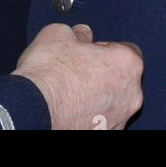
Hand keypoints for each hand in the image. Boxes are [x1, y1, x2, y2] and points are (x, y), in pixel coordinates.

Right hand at [14, 23, 142, 129]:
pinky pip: (102, 118)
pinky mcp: (106, 133)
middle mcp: (132, 94)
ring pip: (112, 101)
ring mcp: (120, 119)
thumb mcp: (58, 34)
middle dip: (102, 72)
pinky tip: (68, 107)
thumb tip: (81, 35)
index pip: (126, 49)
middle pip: (121, 77)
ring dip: (97, 94)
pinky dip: (90, 113)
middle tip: (77, 68)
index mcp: (127, 63)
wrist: (33, 110)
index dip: (104, 47)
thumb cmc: (49, 74)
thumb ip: (78, 33)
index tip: (88, 49)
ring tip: (69, 90)